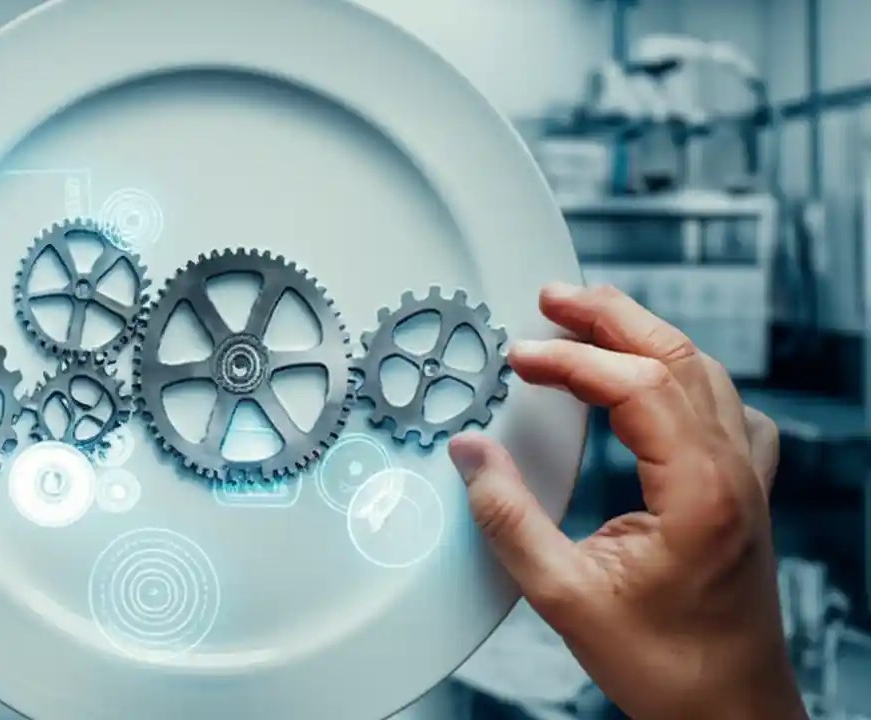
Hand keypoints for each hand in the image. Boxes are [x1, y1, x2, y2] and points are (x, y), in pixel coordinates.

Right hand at [449, 283, 802, 719]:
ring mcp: (748, 478)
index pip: (635, 384)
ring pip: (705, 373)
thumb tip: (472, 455)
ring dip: (644, 335)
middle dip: (611, 315)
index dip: (571, 358)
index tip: (521, 356)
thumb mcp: (564, 596)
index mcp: (698, 490)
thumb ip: (509, 519)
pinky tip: (659, 382)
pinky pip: (726, 407)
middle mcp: (733, 472)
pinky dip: (685, 375)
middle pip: (678, 357)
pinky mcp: (746, 492)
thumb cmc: (666, 665)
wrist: (729, 708)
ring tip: (590, 317)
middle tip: (555, 297)